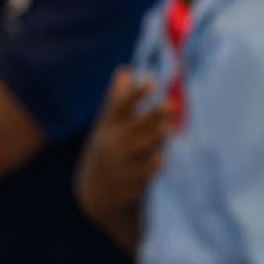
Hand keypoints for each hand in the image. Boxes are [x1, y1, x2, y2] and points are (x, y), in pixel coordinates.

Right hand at [76, 67, 172, 227]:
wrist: (94, 194)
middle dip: (150, 115)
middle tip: (169, 103)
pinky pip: (143, 172)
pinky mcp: (128, 181)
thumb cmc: (107, 151)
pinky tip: (162, 157)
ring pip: (140, 148)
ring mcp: (119, 163)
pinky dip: (152, 164)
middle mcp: (111, 143)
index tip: (150, 80)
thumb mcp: (106, 126)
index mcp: (106, 127)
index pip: (119, 106)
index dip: (134, 93)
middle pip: (133, 126)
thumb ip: (118, 100)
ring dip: (154, 138)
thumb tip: (124, 69)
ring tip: (167, 127)